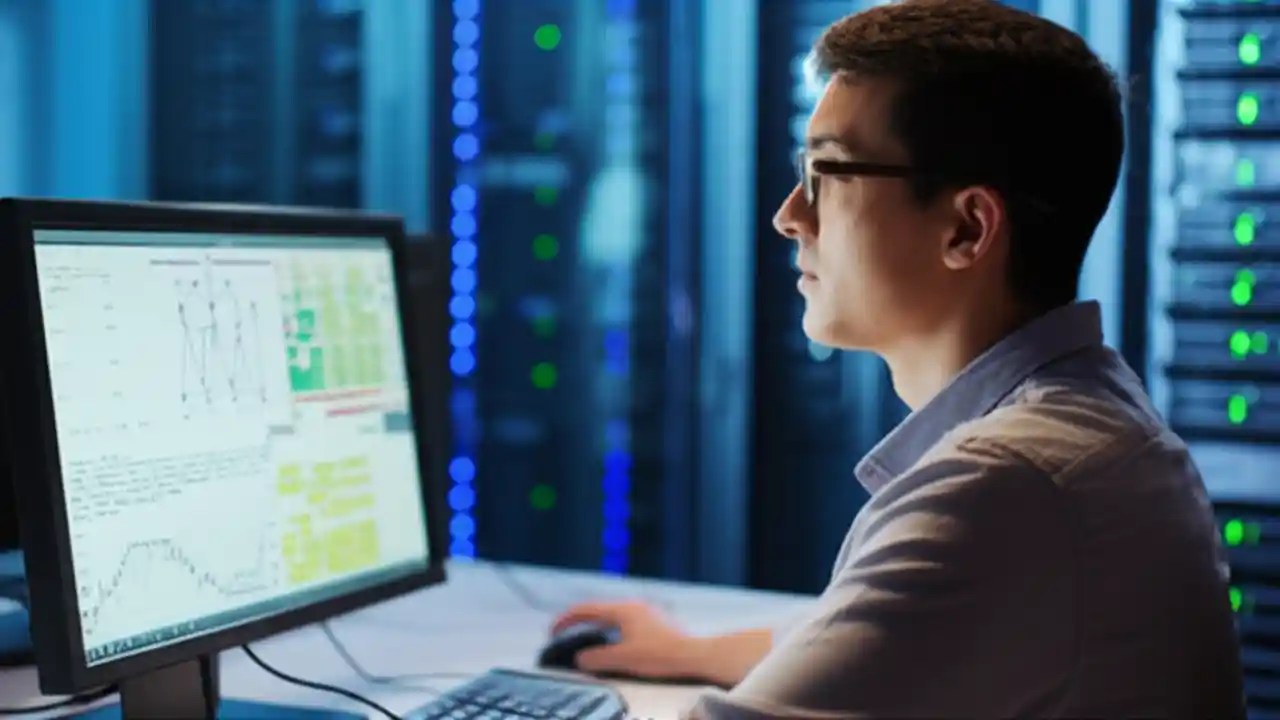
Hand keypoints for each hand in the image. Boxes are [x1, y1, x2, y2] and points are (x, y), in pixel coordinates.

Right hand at [550, 600, 701, 680]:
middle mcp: (632, 606)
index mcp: (622, 610)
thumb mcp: (622, 659)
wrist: (695, 656)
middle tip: (563, 635)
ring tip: (583, 641)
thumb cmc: (660, 655)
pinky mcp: (653, 623)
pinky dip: (608, 632)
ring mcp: (645, 613)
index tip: (552, 632)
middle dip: (577, 622)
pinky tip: (609, 645)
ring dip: (593, 628)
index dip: (565, 620)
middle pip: (597, 611)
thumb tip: (580, 658)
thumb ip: (596, 658)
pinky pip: (622, 623)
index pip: (585, 610)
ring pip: (611, 617)